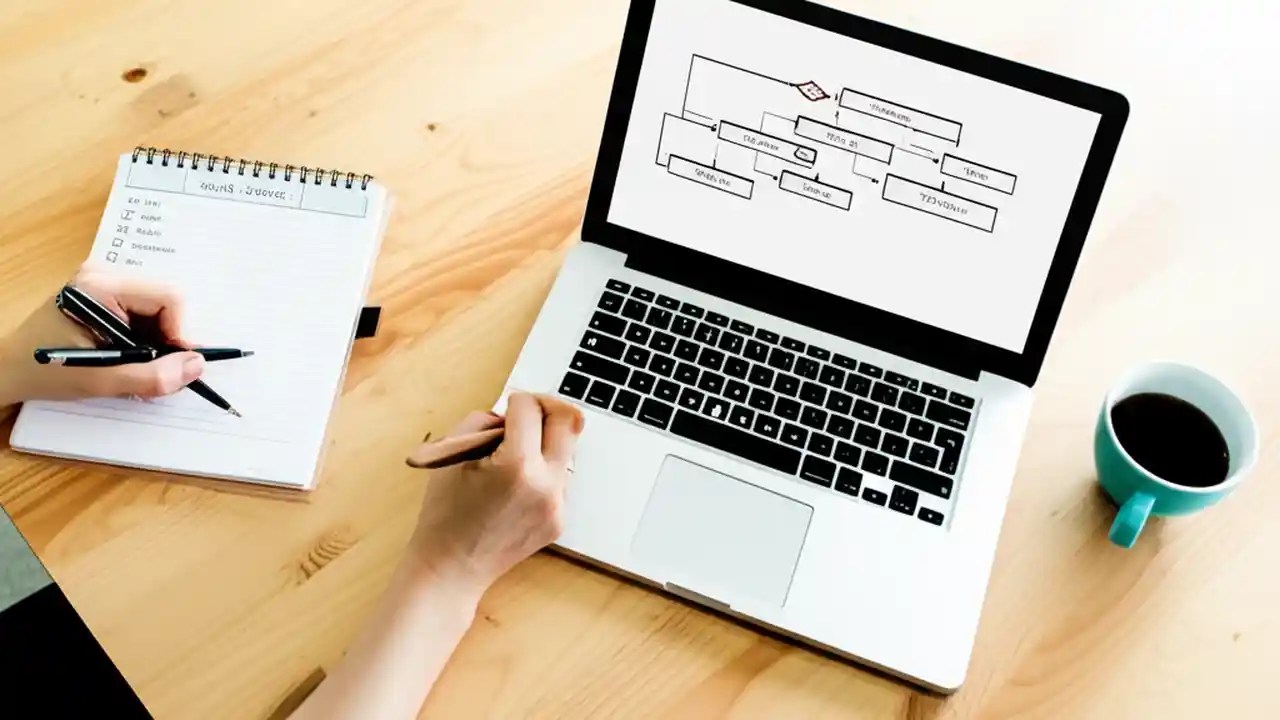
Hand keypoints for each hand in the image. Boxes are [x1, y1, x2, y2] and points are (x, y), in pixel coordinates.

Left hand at [0, 266, 204, 405]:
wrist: (7, 369)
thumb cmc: (44, 372)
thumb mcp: (100, 380)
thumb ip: (151, 376)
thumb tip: (196, 366)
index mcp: (100, 286)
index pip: (168, 297)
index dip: (179, 332)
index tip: (175, 364)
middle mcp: (105, 274)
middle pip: (167, 300)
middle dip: (169, 338)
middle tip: (155, 368)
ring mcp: (105, 280)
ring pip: (161, 307)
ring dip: (159, 339)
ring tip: (137, 364)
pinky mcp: (107, 292)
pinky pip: (147, 310)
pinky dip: (148, 336)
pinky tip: (130, 353)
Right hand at [407, 393, 583, 594]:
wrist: (451, 568)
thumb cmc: (444, 513)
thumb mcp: (453, 455)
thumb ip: (484, 422)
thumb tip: (511, 413)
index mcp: (517, 466)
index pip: (531, 408)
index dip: (517, 399)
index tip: (508, 405)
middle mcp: (546, 485)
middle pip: (570, 421)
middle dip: (547, 408)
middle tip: (528, 412)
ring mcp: (558, 506)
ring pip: (566, 451)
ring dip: (545, 442)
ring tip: (513, 455)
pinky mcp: (560, 520)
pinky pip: (559, 479)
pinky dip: (541, 470)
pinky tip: (515, 485)